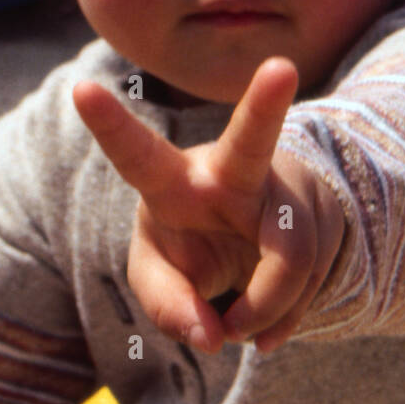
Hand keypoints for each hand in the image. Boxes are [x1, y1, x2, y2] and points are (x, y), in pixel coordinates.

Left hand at [73, 58, 344, 354]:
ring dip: (263, 312)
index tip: (80, 89)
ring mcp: (286, 188)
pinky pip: (312, 280)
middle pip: (252, 140)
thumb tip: (211, 335)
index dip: (109, 126)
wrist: (254, 247)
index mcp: (175, 180)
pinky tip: (268, 328)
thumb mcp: (161, 275)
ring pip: (289, 256)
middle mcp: (234, 171)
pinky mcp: (324, 214)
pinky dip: (285, 320)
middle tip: (280, 68)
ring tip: (241, 333)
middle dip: (265, 104)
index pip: (138, 154)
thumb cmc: (190, 247)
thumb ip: (168, 305)